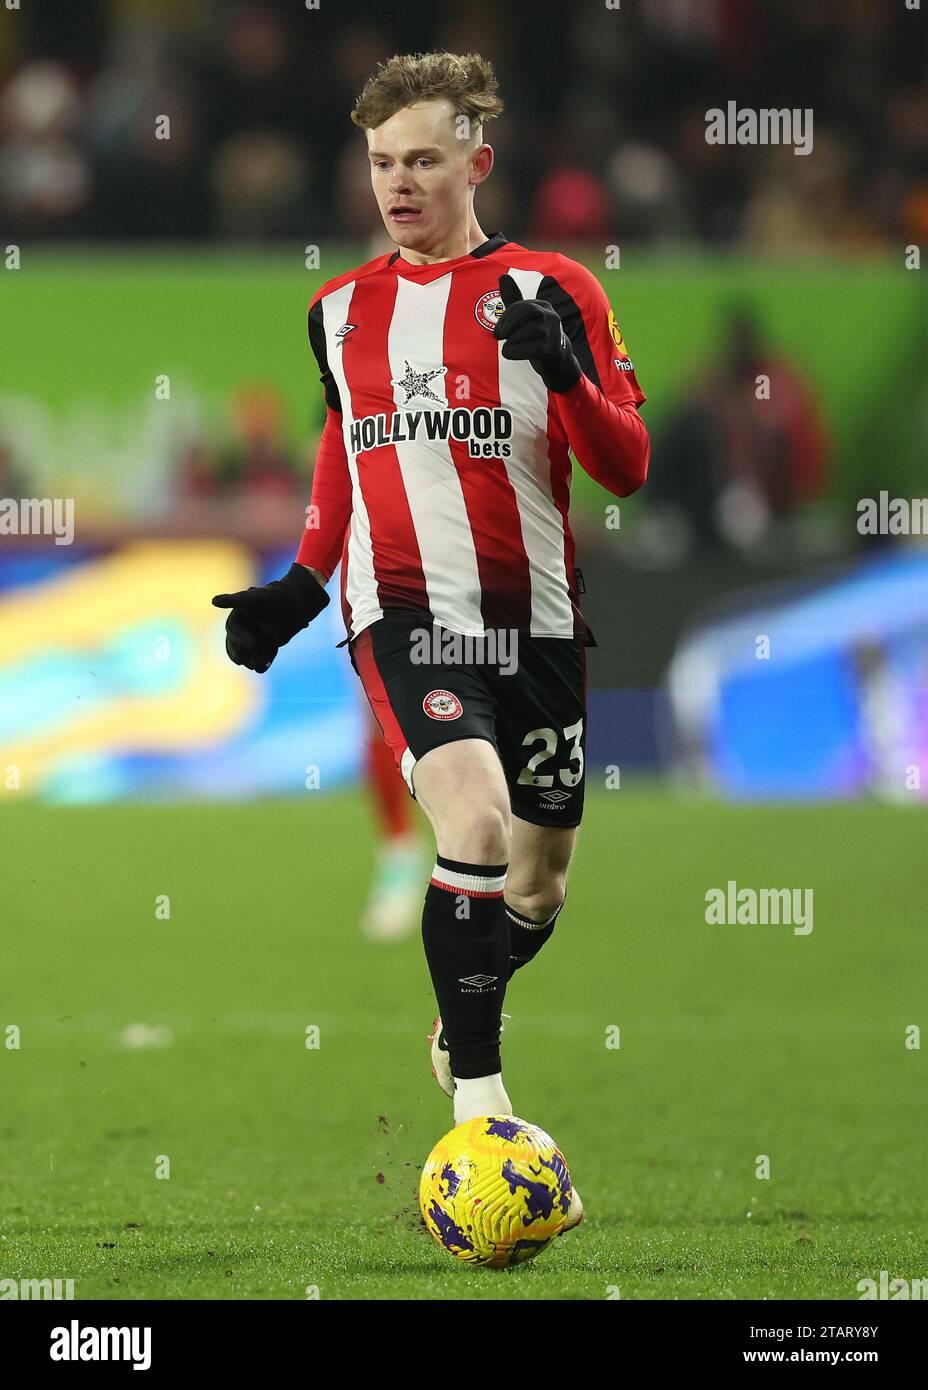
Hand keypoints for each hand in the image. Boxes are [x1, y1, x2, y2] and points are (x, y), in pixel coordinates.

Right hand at [212, 563, 328, 672]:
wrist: (298, 604)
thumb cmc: (276, 597)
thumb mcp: (256, 597)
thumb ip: (236, 600)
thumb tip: (213, 601)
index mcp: (239, 616)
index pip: (233, 630)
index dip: (240, 639)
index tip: (254, 644)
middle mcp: (244, 629)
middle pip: (237, 647)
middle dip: (244, 653)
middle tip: (255, 656)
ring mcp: (255, 640)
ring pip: (247, 656)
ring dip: (253, 660)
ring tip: (263, 658)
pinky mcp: (265, 649)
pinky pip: (259, 662)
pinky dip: (263, 664)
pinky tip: (266, 665)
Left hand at [493, 273, 580, 393]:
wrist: (557, 359)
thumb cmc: (536, 336)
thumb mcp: (524, 317)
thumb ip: (513, 299)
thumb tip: (502, 276)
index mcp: (542, 305)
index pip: (519, 305)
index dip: (504, 318)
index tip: (497, 332)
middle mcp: (550, 315)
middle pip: (526, 310)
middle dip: (508, 323)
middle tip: (497, 336)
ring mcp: (553, 331)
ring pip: (527, 330)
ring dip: (511, 340)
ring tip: (506, 347)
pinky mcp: (553, 348)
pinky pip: (531, 348)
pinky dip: (515, 351)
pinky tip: (508, 354)